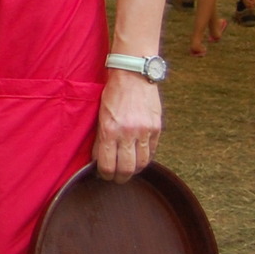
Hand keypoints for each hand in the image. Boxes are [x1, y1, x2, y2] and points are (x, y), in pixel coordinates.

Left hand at [92, 68, 160, 182]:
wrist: (133, 75)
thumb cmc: (112, 94)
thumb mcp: (100, 115)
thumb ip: (100, 138)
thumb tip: (98, 159)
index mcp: (110, 130)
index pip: (107, 165)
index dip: (104, 175)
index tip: (102, 175)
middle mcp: (128, 133)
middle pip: (126, 169)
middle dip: (119, 178)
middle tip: (116, 178)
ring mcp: (144, 131)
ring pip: (141, 164)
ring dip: (134, 171)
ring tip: (128, 170)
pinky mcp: (156, 128)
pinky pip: (152, 152)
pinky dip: (145, 159)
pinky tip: (139, 159)